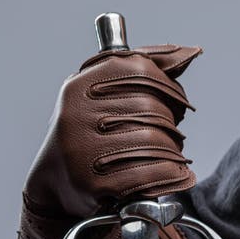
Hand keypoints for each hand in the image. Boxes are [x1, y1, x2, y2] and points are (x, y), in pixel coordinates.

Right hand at [23, 43, 201, 220]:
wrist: (53, 184)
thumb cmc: (85, 135)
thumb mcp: (98, 96)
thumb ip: (138, 73)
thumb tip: (186, 54)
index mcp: (81, 87)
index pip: (140, 71)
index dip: (169, 88)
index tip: (179, 103)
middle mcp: (79, 114)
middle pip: (150, 108)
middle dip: (171, 125)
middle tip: (175, 136)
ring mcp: (85, 149)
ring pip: (154, 141)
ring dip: (173, 153)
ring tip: (173, 158)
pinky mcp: (96, 182)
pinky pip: (151, 172)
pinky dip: (171, 175)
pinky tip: (175, 176)